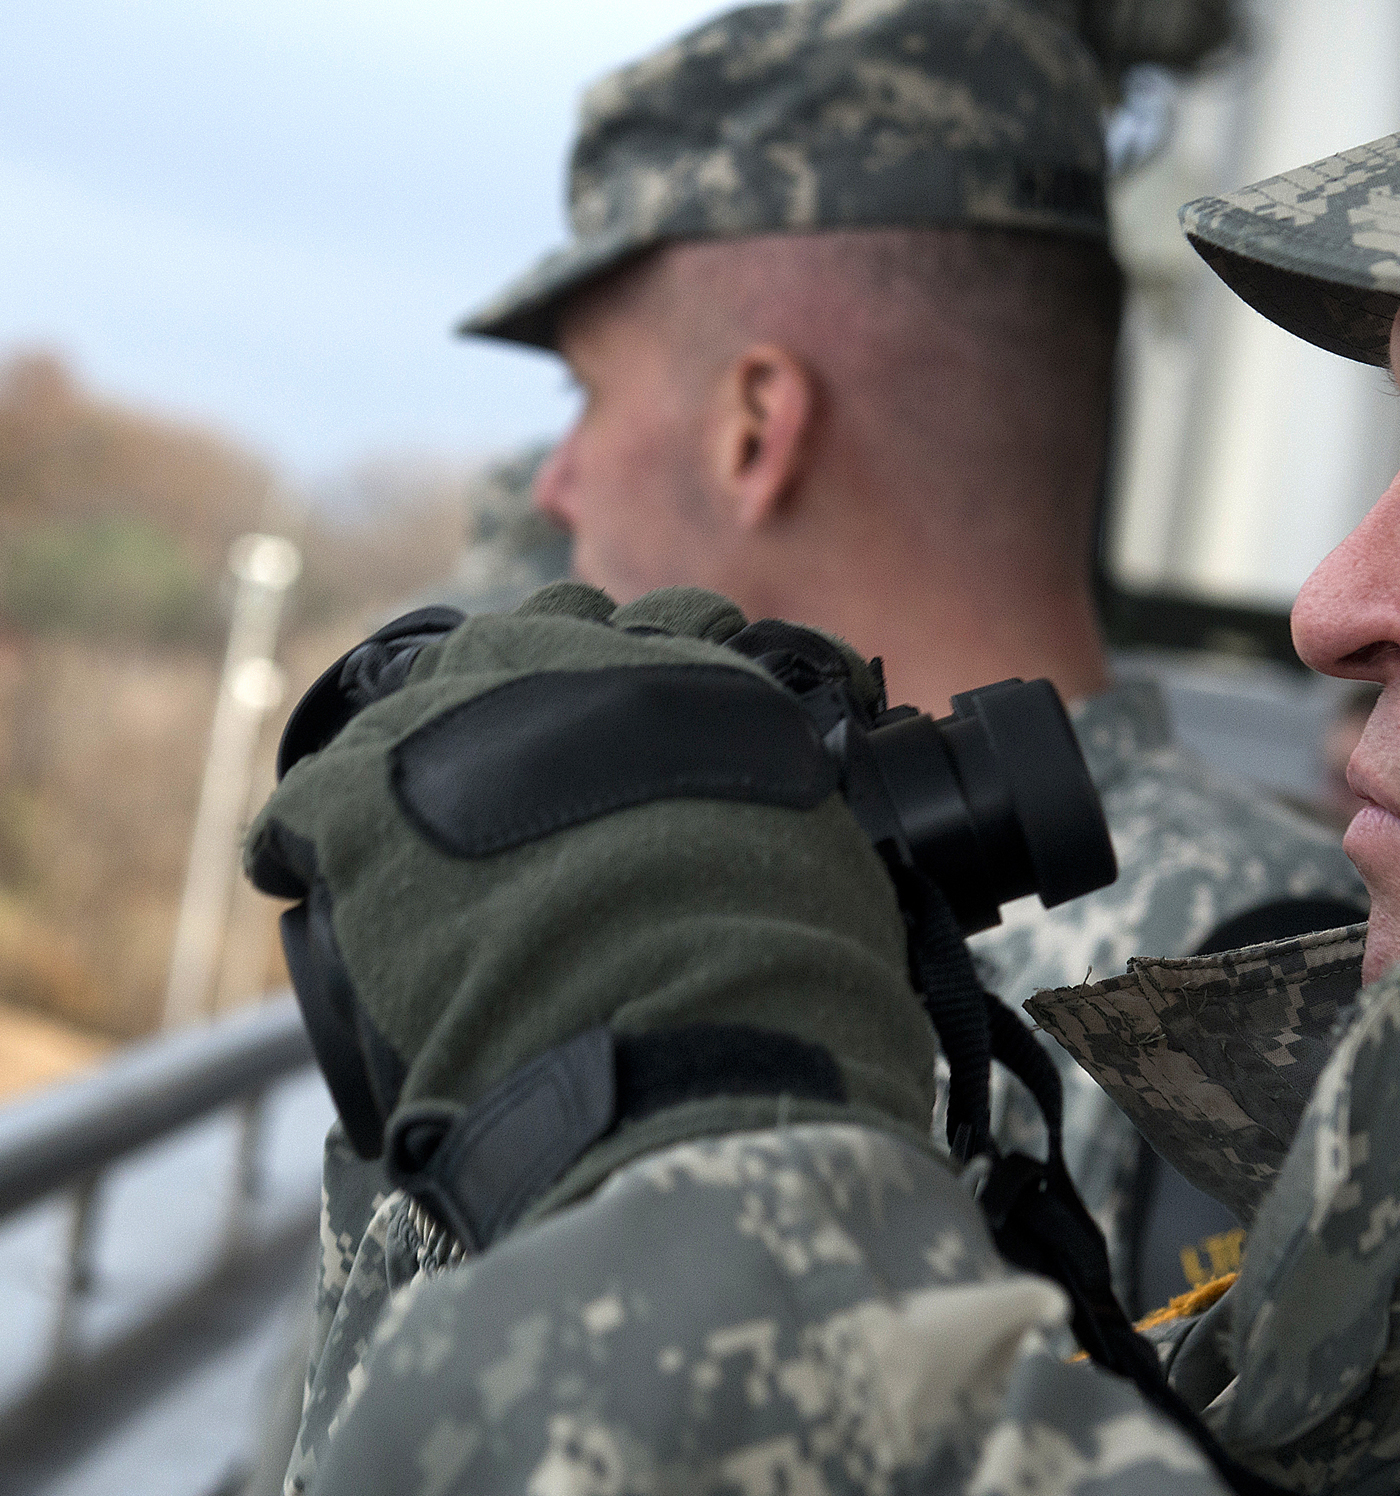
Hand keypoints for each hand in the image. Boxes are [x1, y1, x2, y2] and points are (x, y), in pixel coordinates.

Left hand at [244, 583, 935, 1250]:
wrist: (692, 1029)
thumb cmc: (792, 967)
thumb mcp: (836, 864)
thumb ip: (797, 826)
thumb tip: (789, 855)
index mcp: (707, 675)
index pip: (679, 625)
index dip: (662, 681)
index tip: (657, 736)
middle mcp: (583, 665)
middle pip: (541, 630)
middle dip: (543, 684)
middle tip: (546, 783)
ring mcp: (466, 720)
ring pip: (423, 689)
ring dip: (433, 741)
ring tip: (431, 825)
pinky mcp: (361, 801)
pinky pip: (308, 798)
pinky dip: (311, 837)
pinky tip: (319, 879)